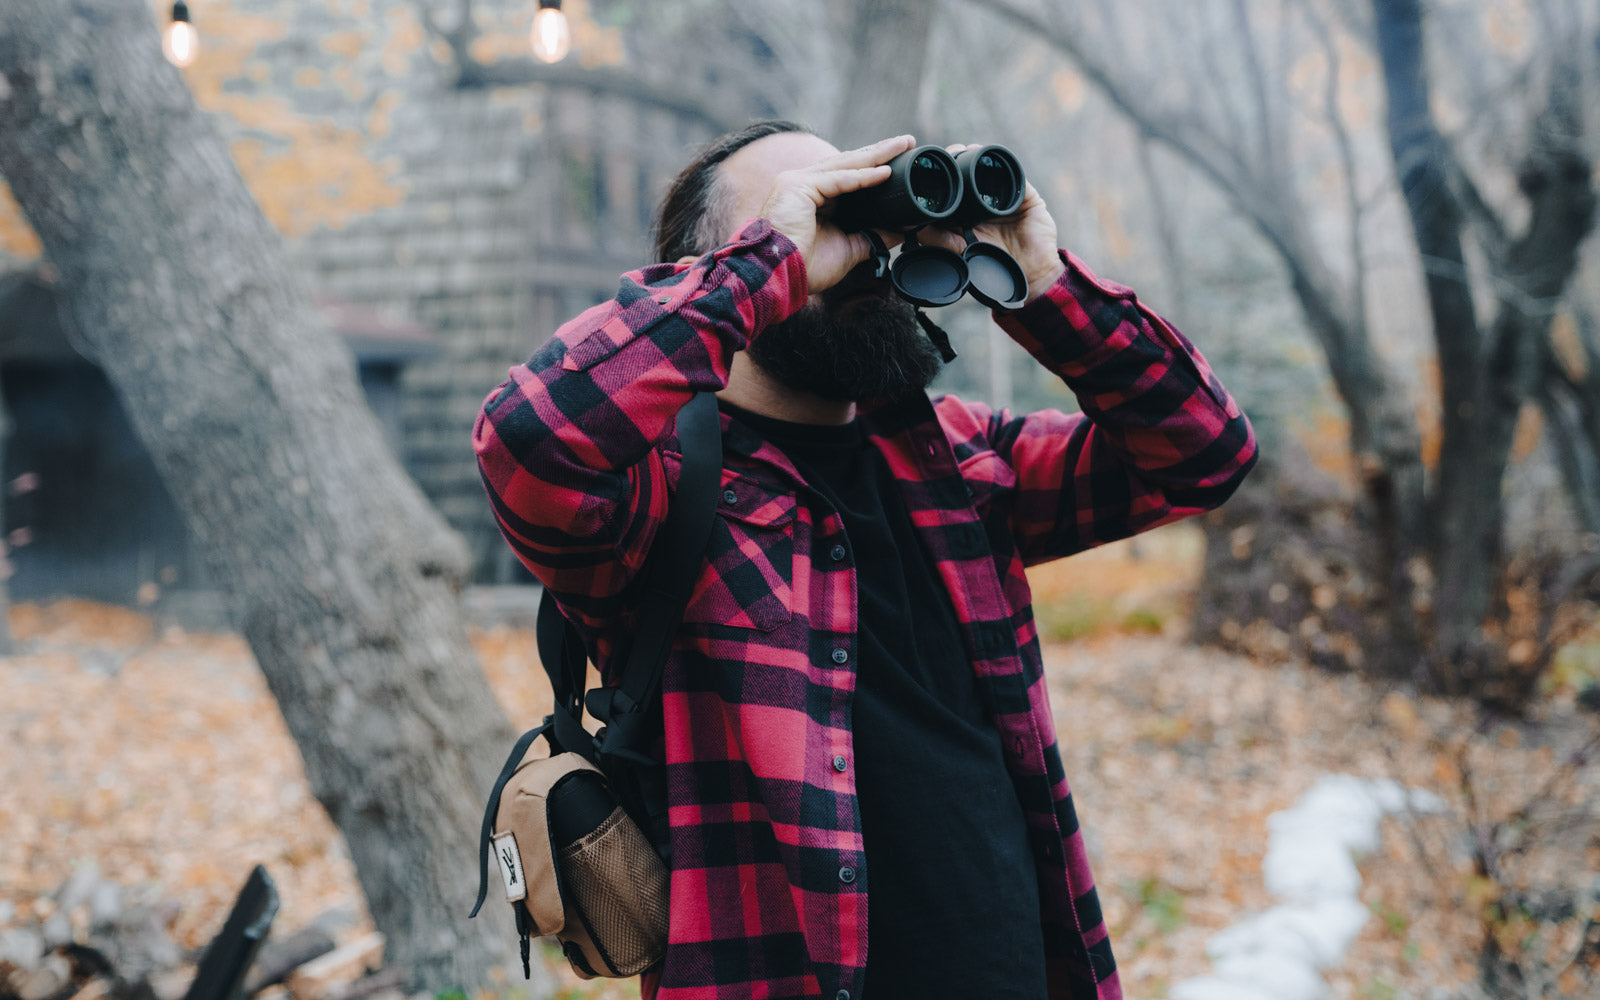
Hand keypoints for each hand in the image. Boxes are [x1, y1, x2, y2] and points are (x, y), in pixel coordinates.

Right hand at [758, 134, 914, 292]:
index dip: (874, 166)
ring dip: (877, 154)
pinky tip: (885, 172)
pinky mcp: (797, 187)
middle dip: (880, 152)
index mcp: (813, 197)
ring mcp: (798, 182)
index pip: (849, 174)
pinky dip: (863, 176)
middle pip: (849, 163)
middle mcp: (804, 184)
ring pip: (845, 164)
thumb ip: (871, 236)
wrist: (779, 279)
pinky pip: (838, 179)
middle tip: (907, 142)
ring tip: (902, 146)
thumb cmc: (805, 267)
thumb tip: (900, 231)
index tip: (901, 160)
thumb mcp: (848, 249)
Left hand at [938, 143, 1065, 304]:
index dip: (942, 177)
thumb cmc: (995, 266)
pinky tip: (986, 156)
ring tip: (963, 150)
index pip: (952, 188)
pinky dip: (1000, 165)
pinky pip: (1014, 175)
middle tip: (947, 153)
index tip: (928, 166)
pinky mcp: (1025, 194)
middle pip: (967, 172)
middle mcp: (984, 201)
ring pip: (987, 168)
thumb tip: (914, 227)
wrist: (1030, 273)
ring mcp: (1005, 195)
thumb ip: (939, 240)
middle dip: (956, 159)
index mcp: (967, 213)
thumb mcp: (962, 251)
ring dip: (974, 156)